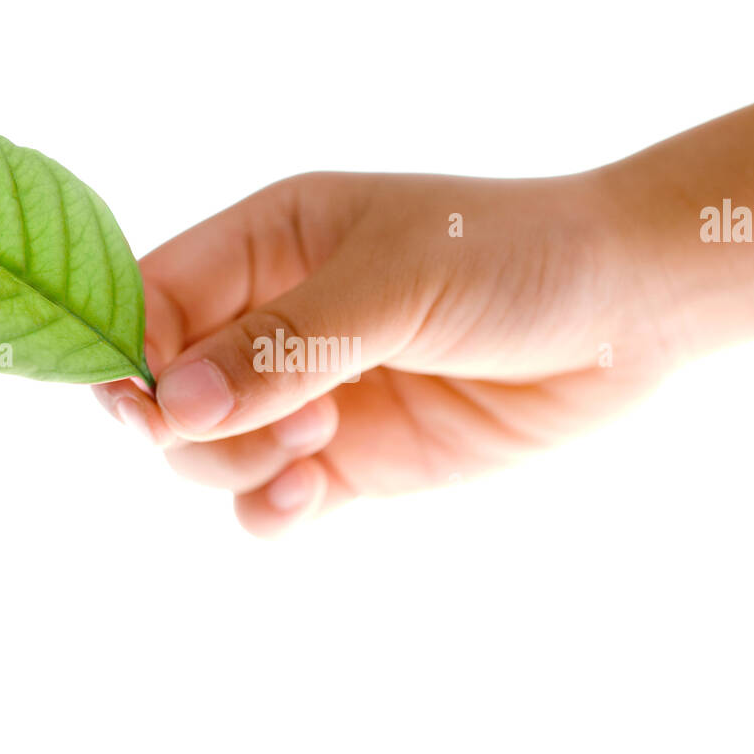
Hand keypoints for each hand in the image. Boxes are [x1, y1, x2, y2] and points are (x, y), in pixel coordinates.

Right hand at [94, 171, 670, 535]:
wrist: (626, 315)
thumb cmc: (513, 259)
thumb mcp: (393, 282)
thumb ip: (282, 345)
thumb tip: (173, 406)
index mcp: (268, 243)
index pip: (150, 299)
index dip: (128, 354)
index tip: (148, 403)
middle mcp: (275, 321)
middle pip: (168, 393)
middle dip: (194, 425)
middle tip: (267, 422)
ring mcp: (310, 397)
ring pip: (211, 456)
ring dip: (242, 464)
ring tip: (325, 440)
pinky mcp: (352, 461)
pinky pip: (269, 502)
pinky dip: (272, 510)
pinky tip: (316, 491)